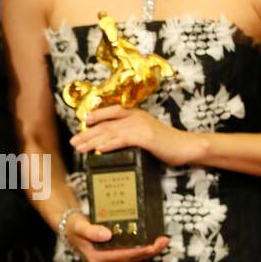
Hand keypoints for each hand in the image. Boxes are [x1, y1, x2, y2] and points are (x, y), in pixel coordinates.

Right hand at [63, 211, 169, 261]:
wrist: (70, 228)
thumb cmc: (74, 227)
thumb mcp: (80, 227)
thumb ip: (91, 231)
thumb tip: (107, 235)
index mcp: (99, 257)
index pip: (124, 255)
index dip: (141, 251)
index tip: (153, 245)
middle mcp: (107, 261)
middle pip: (133, 257)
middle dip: (150, 250)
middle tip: (164, 240)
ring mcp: (111, 258)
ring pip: (135, 256)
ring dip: (149, 249)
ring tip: (163, 240)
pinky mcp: (114, 253)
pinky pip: (132, 252)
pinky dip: (143, 247)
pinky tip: (152, 240)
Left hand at [70, 105, 200, 168]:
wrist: (187, 146)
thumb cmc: (168, 144)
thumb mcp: (147, 135)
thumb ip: (132, 135)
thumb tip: (113, 143)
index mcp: (137, 114)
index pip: (112, 112)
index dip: (97, 116)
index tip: (84, 122)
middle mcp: (136, 117)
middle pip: (106, 124)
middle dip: (88, 133)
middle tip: (74, 142)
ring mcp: (141, 126)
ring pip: (111, 132)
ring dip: (92, 140)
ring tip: (80, 148)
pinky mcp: (145, 137)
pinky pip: (123, 140)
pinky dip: (109, 144)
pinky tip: (99, 149)